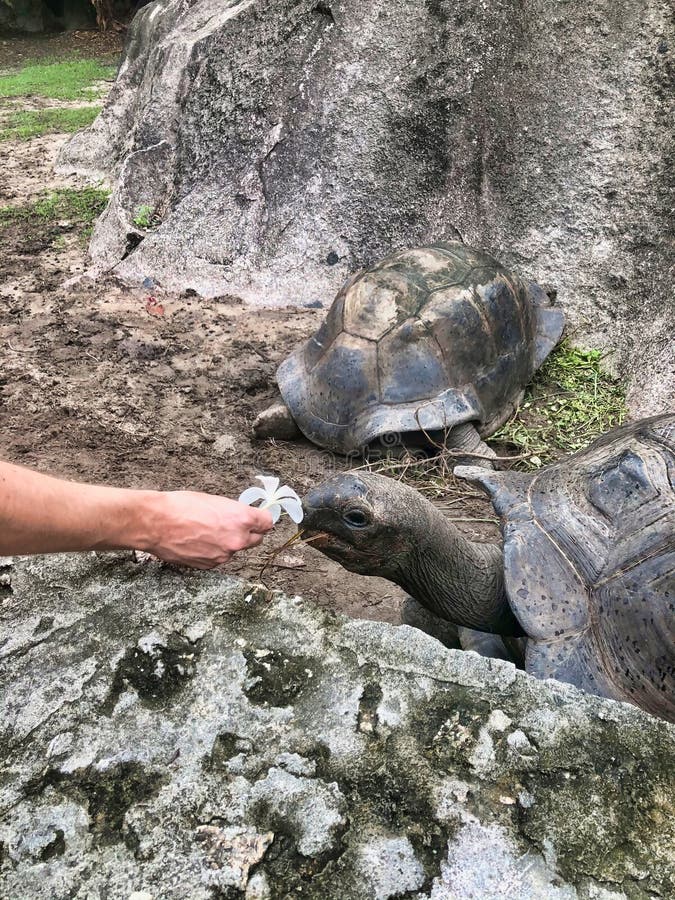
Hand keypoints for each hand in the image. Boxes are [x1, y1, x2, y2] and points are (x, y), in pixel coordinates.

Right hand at [142, 491, 273, 568]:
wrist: (156, 524)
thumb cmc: (181, 506)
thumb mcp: (214, 500)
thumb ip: (233, 512)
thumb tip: (241, 517)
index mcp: (241, 519)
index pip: (267, 523)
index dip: (261, 520)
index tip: (257, 519)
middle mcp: (237, 540)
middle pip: (257, 540)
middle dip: (249, 533)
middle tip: (234, 525)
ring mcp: (224, 555)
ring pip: (236, 550)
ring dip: (229, 543)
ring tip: (207, 531)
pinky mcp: (210, 565)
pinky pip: (220, 558)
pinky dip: (214, 551)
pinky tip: (198, 541)